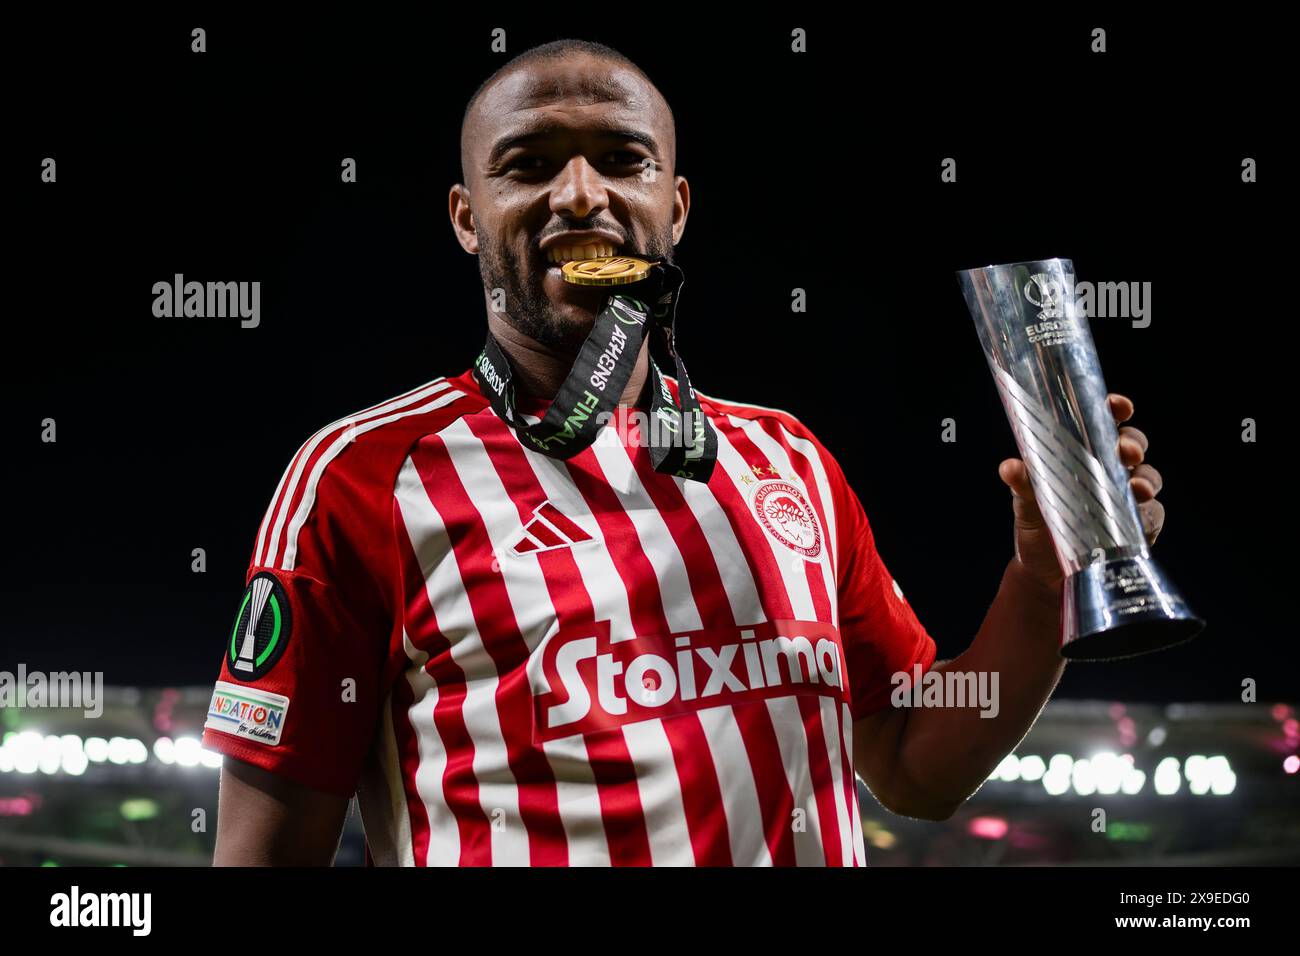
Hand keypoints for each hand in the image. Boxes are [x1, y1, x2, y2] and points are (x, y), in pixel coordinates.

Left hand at [999, 393, 1164, 593]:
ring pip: (1149, 477)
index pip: (1103, 423)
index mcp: (1082, 455)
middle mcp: (1109, 472)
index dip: (1115, 409)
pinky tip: (1140, 517)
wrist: (1044, 576)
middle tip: (1126, 451)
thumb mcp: (1026, 505)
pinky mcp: (1138, 528)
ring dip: (1147, 479)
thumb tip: (1010, 467)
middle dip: (1133, 443)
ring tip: (1137, 488)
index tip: (1118, 406)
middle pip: (1133, 445)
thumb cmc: (1036, 529)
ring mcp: (1126, 499)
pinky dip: (1150, 514)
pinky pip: (1153, 515)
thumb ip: (1022, 484)